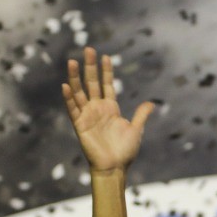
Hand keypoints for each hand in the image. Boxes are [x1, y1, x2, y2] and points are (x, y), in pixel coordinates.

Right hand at [62, 48, 154, 173]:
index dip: (106, 71)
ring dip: (75, 77)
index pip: (106, 84)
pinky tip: (66, 85)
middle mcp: (98, 108)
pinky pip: (73, 109)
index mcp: (111, 108)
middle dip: (90, 66)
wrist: (114, 168)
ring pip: (79, 92)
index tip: (105, 56)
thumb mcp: (136, 130)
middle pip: (92, 83)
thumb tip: (151, 103)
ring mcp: (88, 115)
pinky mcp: (80, 125)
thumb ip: (140, 115)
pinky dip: (69, 98)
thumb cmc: (125, 152)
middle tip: (89, 49)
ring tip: (72, 61)